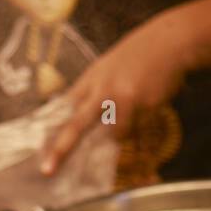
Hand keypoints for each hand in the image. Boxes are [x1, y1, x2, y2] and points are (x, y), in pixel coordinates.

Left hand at [40, 16, 189, 174]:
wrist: (170, 41)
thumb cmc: (136, 56)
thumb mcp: (105, 68)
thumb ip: (89, 92)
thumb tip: (72, 115)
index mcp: (90, 80)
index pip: (64, 110)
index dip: (51, 132)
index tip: (41, 153)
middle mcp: (103, 90)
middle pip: (77, 125)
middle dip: (61, 148)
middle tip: (47, 170)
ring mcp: (124, 99)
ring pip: (117, 135)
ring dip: (125, 131)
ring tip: (138, 106)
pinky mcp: (146, 107)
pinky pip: (141, 131)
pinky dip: (144, 125)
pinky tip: (152, 101)